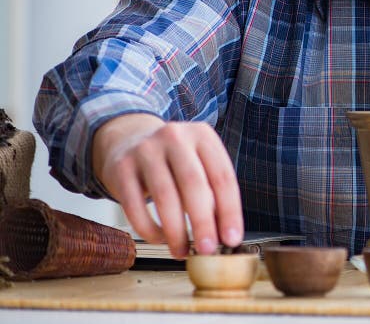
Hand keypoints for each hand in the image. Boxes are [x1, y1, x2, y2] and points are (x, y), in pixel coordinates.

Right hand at [91, 113, 242, 258]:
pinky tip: (160, 239)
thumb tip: (223, 235)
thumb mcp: (199, 162)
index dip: (230, 211)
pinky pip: (135, 206)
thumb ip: (212, 192)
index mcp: (202, 135)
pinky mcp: (121, 168)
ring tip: (182, 251)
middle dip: (203, 222)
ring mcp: (146, 150)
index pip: (222, 176)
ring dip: (176, 231)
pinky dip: (149, 229)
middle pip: (193, 184)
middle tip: (207, 249)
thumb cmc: (174, 160)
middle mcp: (175, 137)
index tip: (232, 238)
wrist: (129, 140)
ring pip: (164, 197)